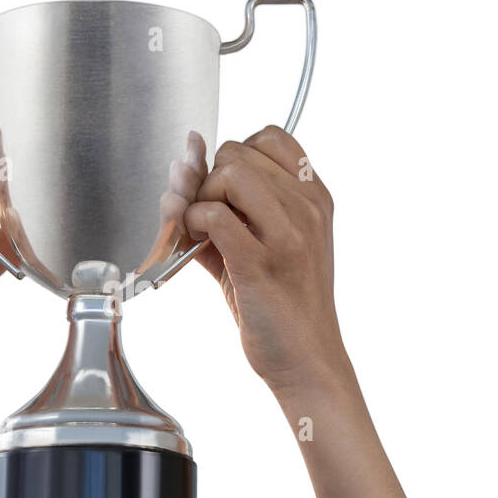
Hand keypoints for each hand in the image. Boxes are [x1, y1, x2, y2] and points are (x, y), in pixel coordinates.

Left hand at [184, 125, 347, 393]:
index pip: (270, 136)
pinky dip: (191, 223)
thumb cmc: (285, 305)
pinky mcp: (260, 264)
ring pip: (227, 175)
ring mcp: (288, 235)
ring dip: (200, 199)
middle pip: (238, 153)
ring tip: (200, 231)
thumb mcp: (271, 246)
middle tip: (204, 215)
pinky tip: (194, 243)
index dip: (235, 157)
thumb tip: (181, 179)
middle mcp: (307, 209)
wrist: (308, 361)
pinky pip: (212, 215)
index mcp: (315, 197)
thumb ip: (234, 209)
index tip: (225, 191)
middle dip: (209, 179)